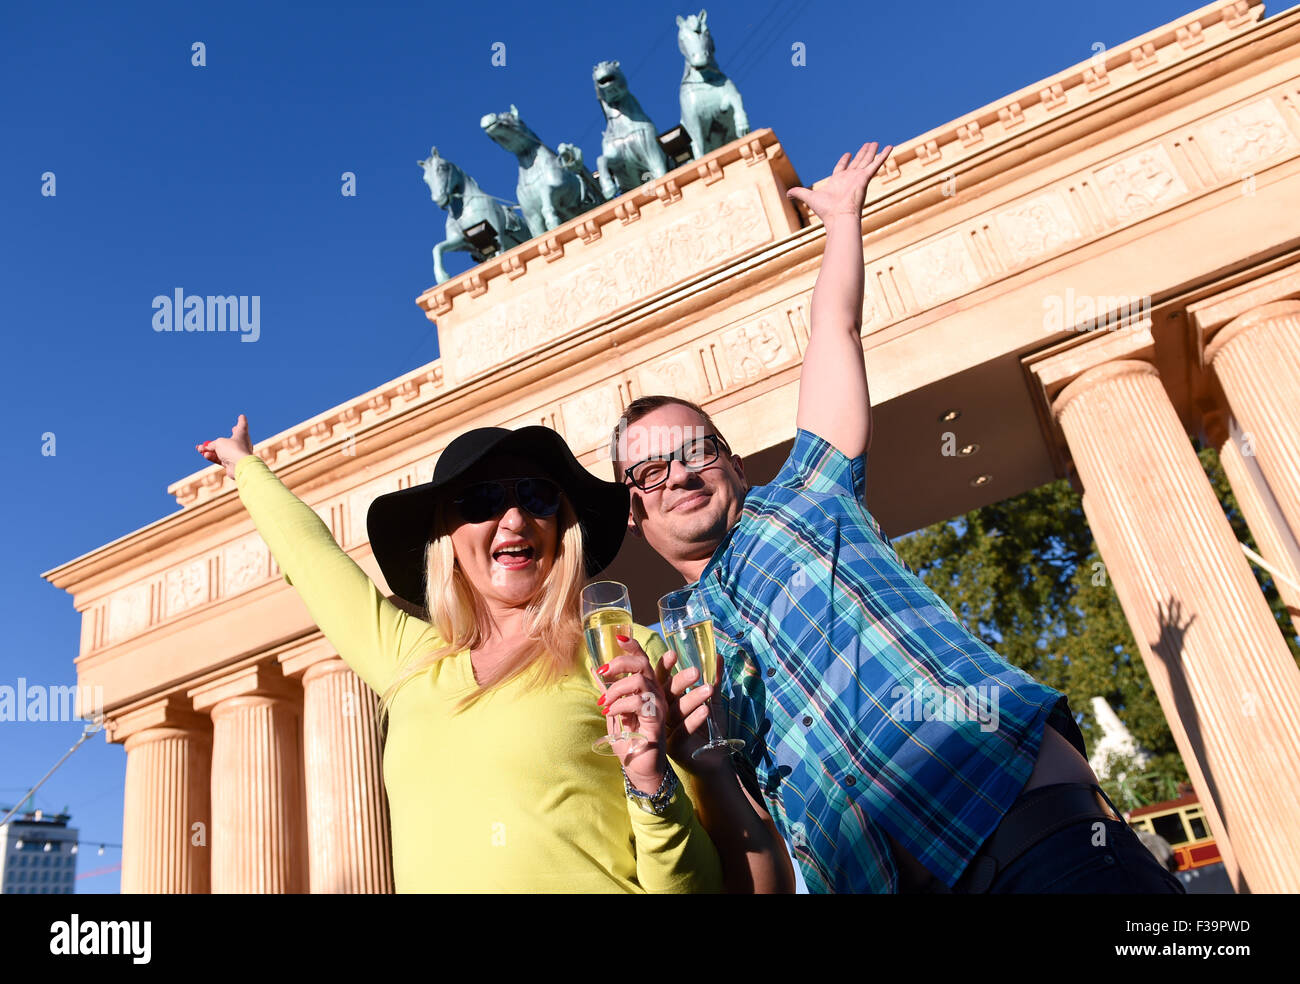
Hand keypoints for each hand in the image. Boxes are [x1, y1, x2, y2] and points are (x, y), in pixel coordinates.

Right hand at [196, 413, 254, 479]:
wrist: (240, 467)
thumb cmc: (232, 449)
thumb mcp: (219, 443)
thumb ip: (213, 444)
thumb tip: (208, 448)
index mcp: (242, 435)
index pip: (242, 425)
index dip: (241, 421)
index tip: (241, 416)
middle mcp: (241, 444)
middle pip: (228, 441)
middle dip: (216, 442)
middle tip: (210, 441)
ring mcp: (236, 455)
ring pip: (221, 452)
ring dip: (209, 450)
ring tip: (198, 449)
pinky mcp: (231, 464)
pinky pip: (220, 459)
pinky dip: (211, 457)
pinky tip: (204, 455)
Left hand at [595, 635, 668, 792]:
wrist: (639, 769)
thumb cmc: (629, 742)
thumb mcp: (615, 713)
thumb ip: (610, 693)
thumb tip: (595, 672)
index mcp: (646, 690)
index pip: (642, 661)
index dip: (633, 646)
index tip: (620, 636)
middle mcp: (655, 694)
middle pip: (642, 664)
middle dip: (621, 662)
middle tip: (603, 672)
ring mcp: (658, 706)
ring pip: (639, 681)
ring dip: (616, 689)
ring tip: (605, 703)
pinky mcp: (656, 720)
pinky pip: (639, 702)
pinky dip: (621, 705)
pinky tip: (611, 713)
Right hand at [654, 649, 728, 776]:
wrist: (714, 760)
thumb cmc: (710, 729)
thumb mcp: (712, 701)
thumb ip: (714, 680)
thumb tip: (718, 656)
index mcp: (668, 701)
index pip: (662, 680)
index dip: (665, 667)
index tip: (673, 653)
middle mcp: (663, 714)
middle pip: (666, 694)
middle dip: (679, 681)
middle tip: (695, 671)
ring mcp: (666, 730)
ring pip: (675, 711)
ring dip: (691, 699)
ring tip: (708, 689)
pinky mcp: (674, 746)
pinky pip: (682, 730)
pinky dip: (694, 719)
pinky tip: (705, 710)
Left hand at [786, 141, 892, 223]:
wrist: (838, 217)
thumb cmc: (826, 211)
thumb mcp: (809, 197)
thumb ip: (799, 193)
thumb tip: (787, 194)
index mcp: (838, 182)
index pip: (842, 167)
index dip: (844, 160)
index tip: (848, 154)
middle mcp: (849, 178)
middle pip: (857, 162)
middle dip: (862, 153)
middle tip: (868, 144)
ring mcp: (858, 178)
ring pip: (867, 161)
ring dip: (872, 151)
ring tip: (876, 142)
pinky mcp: (865, 178)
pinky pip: (876, 164)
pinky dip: (883, 156)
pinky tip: (890, 147)